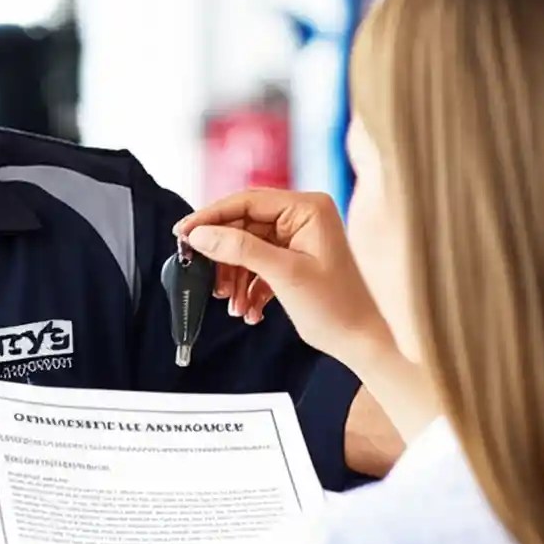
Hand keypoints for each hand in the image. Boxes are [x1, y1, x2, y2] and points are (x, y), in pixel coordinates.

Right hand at [173, 189, 392, 366]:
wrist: (359, 342)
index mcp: (308, 208)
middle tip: (205, 277)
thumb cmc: (335, 306)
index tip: (183, 233)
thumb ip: (239, 249)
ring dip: (234, 277)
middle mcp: (303, 216)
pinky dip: (248, 287)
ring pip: (247, 248)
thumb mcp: (283, 274)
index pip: (247, 201)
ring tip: (233, 304)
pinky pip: (258, 264)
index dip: (211, 217)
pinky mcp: (294, 259)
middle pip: (244, 226)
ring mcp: (298, 238)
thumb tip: (200, 234)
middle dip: (224, 257)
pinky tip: (249, 310)